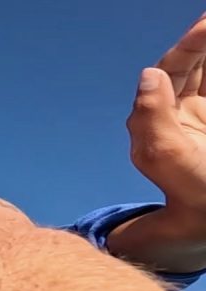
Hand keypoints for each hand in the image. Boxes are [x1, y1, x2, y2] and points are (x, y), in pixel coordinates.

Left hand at [128, 14, 205, 217]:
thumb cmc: (190, 193)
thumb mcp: (166, 155)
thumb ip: (153, 117)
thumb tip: (149, 74)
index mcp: (160, 118)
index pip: (171, 71)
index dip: (188, 46)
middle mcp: (181, 112)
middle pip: (194, 64)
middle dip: (204, 39)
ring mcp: (202, 115)